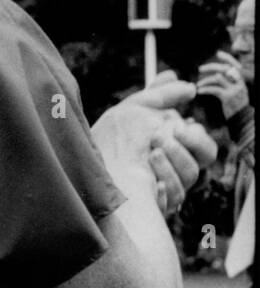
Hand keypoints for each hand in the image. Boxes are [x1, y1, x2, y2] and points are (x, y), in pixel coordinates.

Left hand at [92, 72, 217, 215]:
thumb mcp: (133, 109)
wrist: (84, 163)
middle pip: (198, 166)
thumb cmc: (111, 137)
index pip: (204, 149)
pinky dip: (162, 190)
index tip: (180, 127)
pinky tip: (152, 183)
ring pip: (186, 182)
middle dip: (184, 151)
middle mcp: (174, 173)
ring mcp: (165, 191)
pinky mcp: (153, 207)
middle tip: (163, 139)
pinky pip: (169, 202)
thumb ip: (159, 93)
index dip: (197, 139)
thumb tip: (182, 80)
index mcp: (176, 151)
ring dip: (170, 165)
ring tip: (152, 153)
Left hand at [197, 51, 249, 119]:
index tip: (218, 53)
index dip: (227, 58)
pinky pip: (214, 89)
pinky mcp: (228, 97)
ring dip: (205, 80)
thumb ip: (229, 83)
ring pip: (217, 78)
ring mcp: (234, 89)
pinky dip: (205, 89)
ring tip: (198, 85)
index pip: (235, 65)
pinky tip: (199, 91)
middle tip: (200, 69)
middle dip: (211, 67)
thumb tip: (217, 74)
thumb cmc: (236, 105)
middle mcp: (238, 83)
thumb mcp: (235, 91)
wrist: (242, 118)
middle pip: (224, 69)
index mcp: (240, 81)